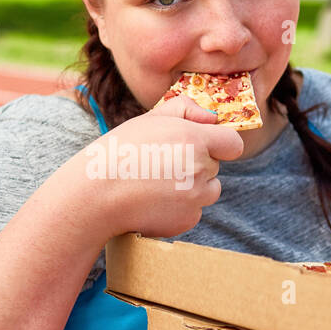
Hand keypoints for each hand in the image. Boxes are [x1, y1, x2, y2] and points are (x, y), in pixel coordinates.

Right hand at [71, 94, 243, 238]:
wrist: (97, 195)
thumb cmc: (120, 152)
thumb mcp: (149, 119)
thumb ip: (185, 109)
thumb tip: (211, 118)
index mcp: (194, 140)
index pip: (233, 143)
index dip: (221, 144)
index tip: (206, 146)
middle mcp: (200, 169)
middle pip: (215, 166)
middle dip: (197, 164)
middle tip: (163, 164)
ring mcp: (196, 198)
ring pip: (208, 190)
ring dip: (193, 187)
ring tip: (158, 184)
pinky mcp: (187, 220)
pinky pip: (193, 211)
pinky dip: (180, 208)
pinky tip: (154, 202)